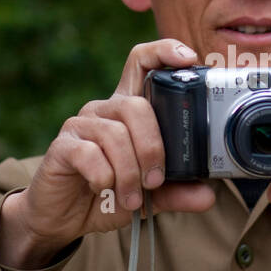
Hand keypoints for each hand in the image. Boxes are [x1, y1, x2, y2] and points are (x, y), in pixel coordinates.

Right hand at [0, 39, 216, 267]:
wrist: (61, 217)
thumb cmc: (106, 194)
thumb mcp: (150, 195)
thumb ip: (177, 191)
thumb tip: (208, 195)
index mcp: (128, 111)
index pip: (142, 63)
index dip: (164, 52)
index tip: (188, 59)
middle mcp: (104, 110)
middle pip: (135, 105)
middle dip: (152, 146)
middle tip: (155, 180)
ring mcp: (81, 125)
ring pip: (115, 134)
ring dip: (129, 171)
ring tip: (133, 197)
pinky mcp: (62, 146)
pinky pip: (90, 154)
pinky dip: (104, 178)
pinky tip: (103, 191)